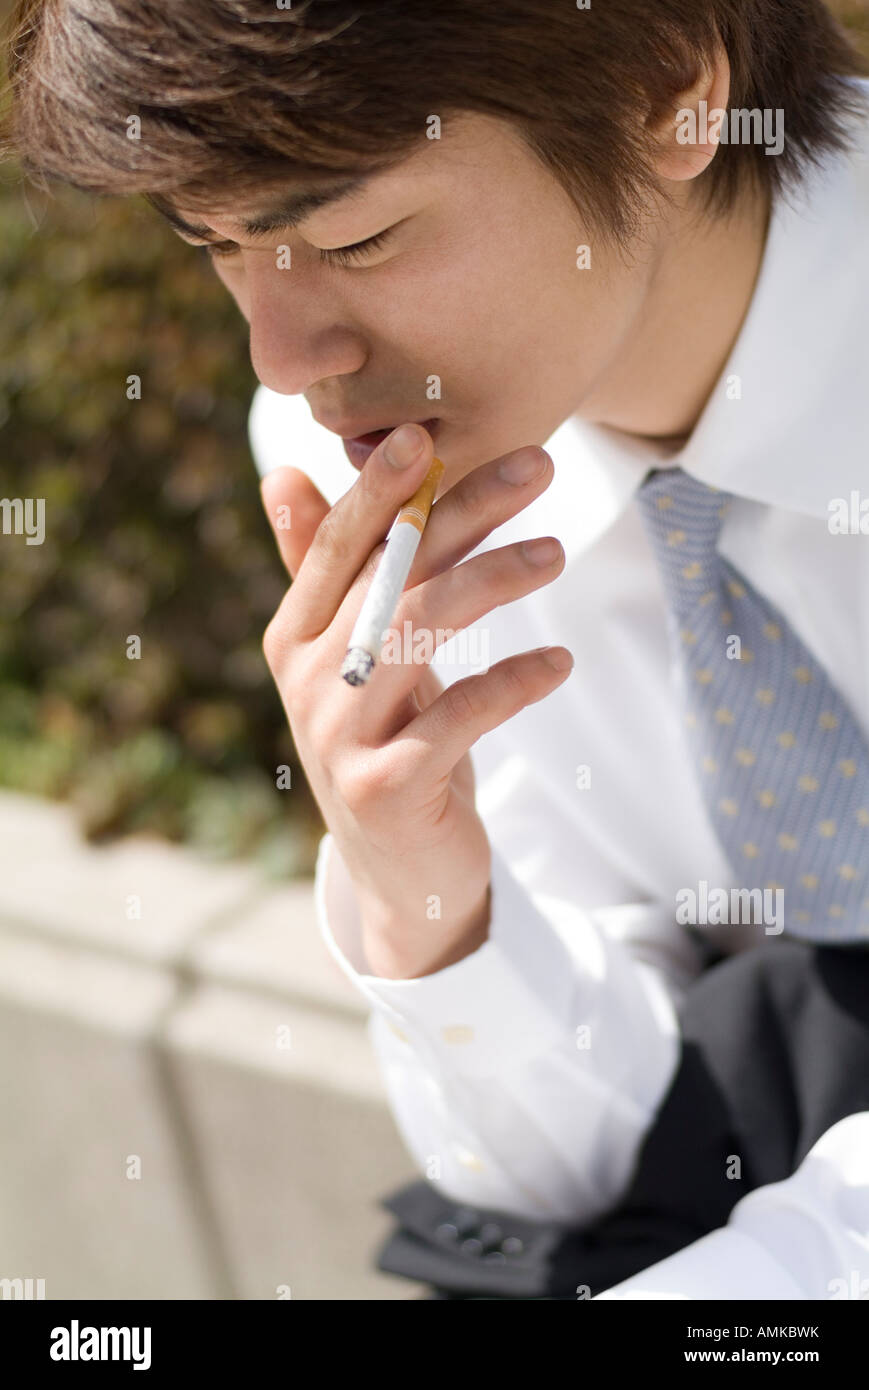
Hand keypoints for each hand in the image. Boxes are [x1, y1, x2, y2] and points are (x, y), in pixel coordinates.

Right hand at [260, 422, 571, 978]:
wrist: (397, 870)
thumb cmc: (384, 738)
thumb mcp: (351, 658)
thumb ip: (326, 572)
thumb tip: (281, 472)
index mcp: (296, 636)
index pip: (339, 547)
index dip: (379, 491)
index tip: (427, 436)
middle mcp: (308, 680)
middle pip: (391, 575)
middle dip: (463, 512)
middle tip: (538, 465)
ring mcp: (342, 736)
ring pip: (422, 631)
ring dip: (495, 580)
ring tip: (554, 554)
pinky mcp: (388, 787)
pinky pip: (460, 717)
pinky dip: (514, 682)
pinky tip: (558, 663)